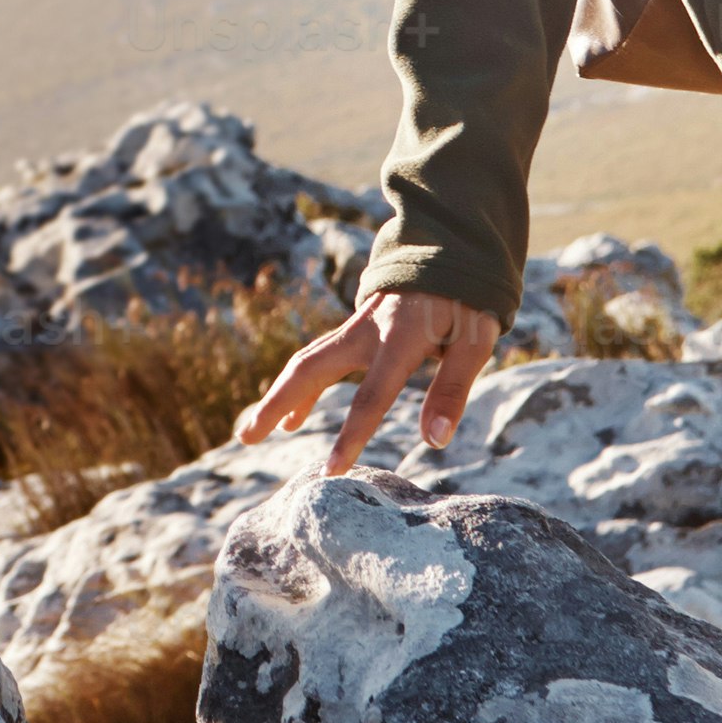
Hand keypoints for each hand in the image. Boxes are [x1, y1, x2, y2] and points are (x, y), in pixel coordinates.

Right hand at [233, 290, 502, 475]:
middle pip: (311, 368)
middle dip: (277, 404)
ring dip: (277, 396)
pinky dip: (300, 385)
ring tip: (253, 431)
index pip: (372, 395)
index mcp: (401, 337)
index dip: (352, 435)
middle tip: (245, 438)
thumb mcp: (475, 342)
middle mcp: (367, 330)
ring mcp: (355, 326)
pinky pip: (318, 357)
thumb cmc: (468, 302)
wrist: (450, 251)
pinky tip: (294, 415)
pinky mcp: (353, 328)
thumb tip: (434, 440)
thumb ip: (453, 389)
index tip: (332, 471)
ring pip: (305, 361)